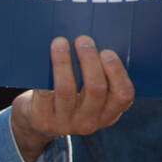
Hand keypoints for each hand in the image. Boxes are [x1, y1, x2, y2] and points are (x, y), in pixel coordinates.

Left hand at [9, 36, 134, 161]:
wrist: (39, 123)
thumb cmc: (71, 99)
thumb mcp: (89, 95)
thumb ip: (99, 75)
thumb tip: (94, 40)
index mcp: (109, 113)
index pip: (123, 95)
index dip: (117, 72)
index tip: (106, 51)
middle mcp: (90, 121)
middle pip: (95, 88)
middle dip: (89, 60)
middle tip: (82, 39)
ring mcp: (66, 123)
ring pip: (67, 89)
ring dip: (64, 62)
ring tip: (60, 43)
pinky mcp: (43, 119)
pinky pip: (44, 93)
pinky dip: (46, 73)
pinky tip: (45, 57)